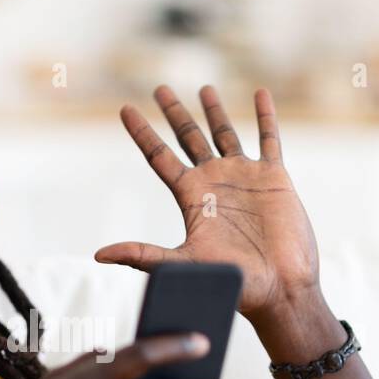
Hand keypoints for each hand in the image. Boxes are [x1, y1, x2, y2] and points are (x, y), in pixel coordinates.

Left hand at [95, 85, 319, 319]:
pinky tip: (260, 94)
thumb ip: (143, 256)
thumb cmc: (233, 282)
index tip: (125, 109)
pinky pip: (269, 139)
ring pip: (225, 134)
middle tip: (159, 89)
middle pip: (188, 138)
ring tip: (204, 88)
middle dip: (174, 113)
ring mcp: (244, 177)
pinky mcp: (275, 179)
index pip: (159, 156)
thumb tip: (99, 255)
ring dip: (215, 111)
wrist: (279, 289)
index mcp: (191, 196)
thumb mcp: (183, 264)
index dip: (142, 132)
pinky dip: (265, 116)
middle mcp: (214, 182)